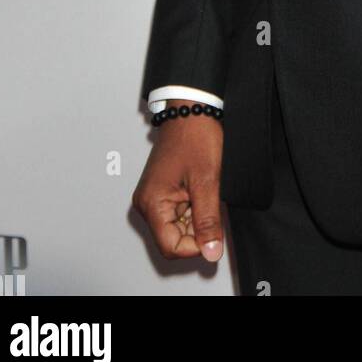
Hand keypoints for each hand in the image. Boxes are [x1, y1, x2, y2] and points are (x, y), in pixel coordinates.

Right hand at [132, 113, 224, 262]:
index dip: (196, 246)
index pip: (171, 247)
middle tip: (213, 204)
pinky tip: (203, 189)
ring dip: (197, 216)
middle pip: (174, 238)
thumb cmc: (195, 136)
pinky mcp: (162, 190)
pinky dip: (194, 207)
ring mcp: (154, 197)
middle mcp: (147, 203)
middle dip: (197, 229)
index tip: (214, 231)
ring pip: (178, 226)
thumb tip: (211, 252)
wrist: (191, 109)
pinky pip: (178, 212)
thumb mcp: (207, 182)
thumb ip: (208, 220)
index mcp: (152, 203)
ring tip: (207, 191)